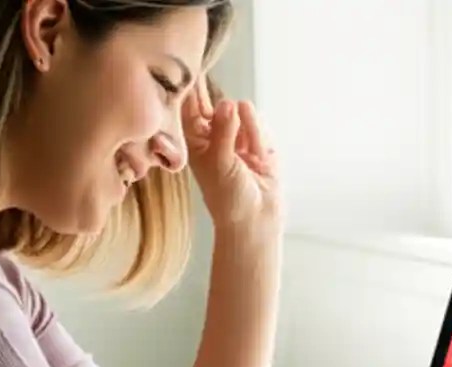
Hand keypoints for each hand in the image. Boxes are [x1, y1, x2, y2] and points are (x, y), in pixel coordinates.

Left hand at [184, 77, 283, 242]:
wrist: (257, 219)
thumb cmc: (228, 199)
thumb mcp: (220, 164)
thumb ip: (223, 132)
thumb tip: (228, 104)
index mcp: (194, 139)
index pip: (189, 105)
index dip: (190, 85)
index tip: (189, 62)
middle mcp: (214, 133)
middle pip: (216, 100)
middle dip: (222, 99)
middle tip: (218, 81)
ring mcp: (238, 134)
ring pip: (244, 110)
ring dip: (250, 130)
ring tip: (250, 155)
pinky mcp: (260, 138)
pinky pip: (260, 123)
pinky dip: (262, 138)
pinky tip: (260, 158)